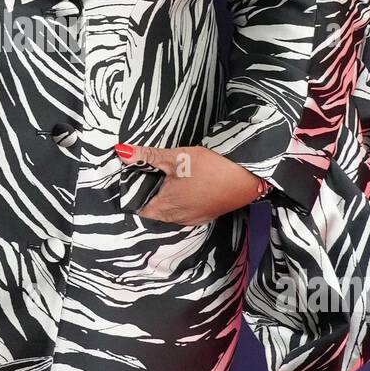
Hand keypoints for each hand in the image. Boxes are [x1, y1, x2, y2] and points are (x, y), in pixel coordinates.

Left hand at [115, 143, 267, 222]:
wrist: (248, 176)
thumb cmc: (211, 167)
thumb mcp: (175, 157)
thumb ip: (146, 155)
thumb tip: (121, 151)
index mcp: (164, 207)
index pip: (137, 208)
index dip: (132, 194)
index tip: (131, 179)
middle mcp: (177, 218)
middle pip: (153, 209)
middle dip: (148, 194)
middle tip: (147, 174)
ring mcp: (193, 218)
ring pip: (170, 211)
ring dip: (165, 198)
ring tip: (166, 178)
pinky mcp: (206, 214)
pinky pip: (185, 211)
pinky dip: (181, 200)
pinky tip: (186, 185)